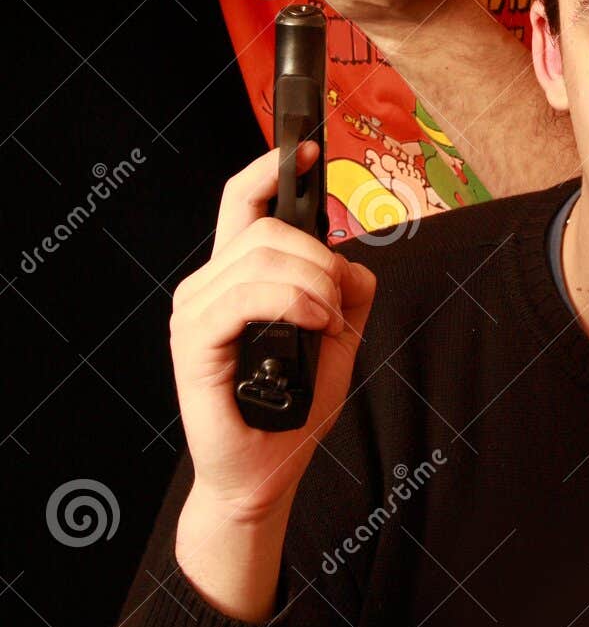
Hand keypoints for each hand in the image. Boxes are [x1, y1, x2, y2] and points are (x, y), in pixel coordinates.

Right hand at [169, 140, 376, 524]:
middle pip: (265, 226)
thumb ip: (347, 297)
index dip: (273, 169)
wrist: (261, 476)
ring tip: (329, 322)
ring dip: (312, 284)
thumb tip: (356, 263)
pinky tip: (315, 325)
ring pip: (261, 256)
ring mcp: (196, 312)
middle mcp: (208, 287)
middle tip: (338, 302)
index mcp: (235, 278)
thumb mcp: (336, 342)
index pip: (244, 203)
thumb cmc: (289, 415)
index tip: (310, 150)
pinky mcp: (194, 343)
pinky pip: (244, 295)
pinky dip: (292, 301)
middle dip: (318, 255)